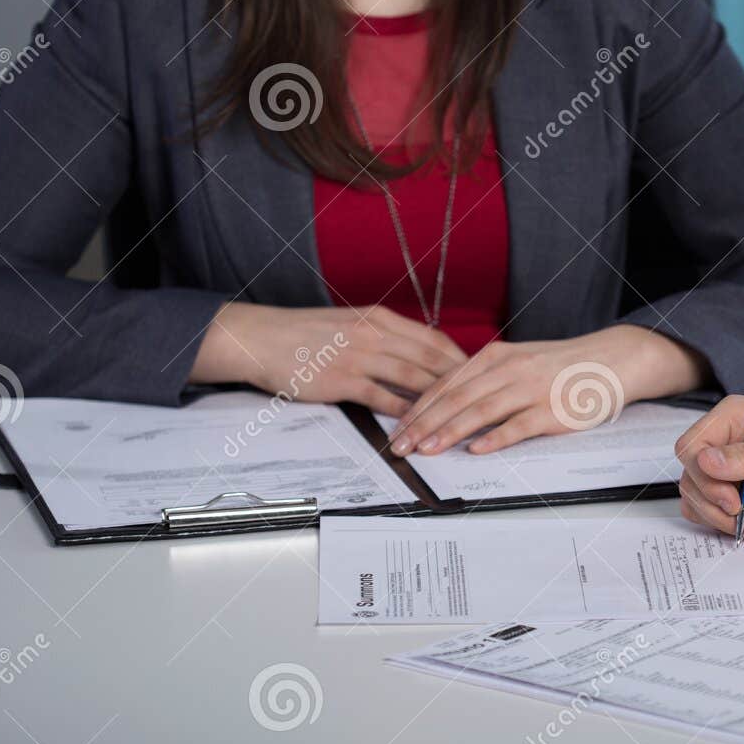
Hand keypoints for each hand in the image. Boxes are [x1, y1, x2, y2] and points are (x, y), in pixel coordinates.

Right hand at [191, 302, 466, 416]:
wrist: (261, 338)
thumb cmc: (304, 334)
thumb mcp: (350, 324)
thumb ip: (382, 337)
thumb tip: (414, 354)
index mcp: (379, 319)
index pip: (432, 338)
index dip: (459, 357)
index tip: (479, 373)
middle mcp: (375, 333)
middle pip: (430, 358)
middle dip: (461, 380)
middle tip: (482, 398)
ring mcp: (359, 356)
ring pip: (412, 377)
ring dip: (439, 398)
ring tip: (461, 415)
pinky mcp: (342, 380)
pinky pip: (383, 397)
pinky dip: (405, 412)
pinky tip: (420, 424)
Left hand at [387, 325, 706, 454]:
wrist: (611, 360)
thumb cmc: (562, 365)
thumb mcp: (519, 361)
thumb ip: (485, 378)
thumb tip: (447, 402)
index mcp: (497, 356)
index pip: (446, 382)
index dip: (418, 406)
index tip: (396, 427)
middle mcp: (510, 370)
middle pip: (456, 398)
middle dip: (422, 423)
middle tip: (398, 446)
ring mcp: (532, 390)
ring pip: (481, 411)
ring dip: (449, 432)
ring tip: (426, 450)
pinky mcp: (553, 411)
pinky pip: (519, 426)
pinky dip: (495, 438)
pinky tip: (475, 450)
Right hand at [673, 395, 743, 542]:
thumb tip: (705, 460)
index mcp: (736, 417)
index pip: (692, 446)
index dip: (705, 477)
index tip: (732, 500)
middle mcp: (728, 441)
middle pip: (692, 477)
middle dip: (719, 506)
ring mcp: (732, 470)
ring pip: (700, 500)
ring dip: (729, 520)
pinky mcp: (739, 494)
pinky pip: (715, 514)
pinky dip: (736, 526)